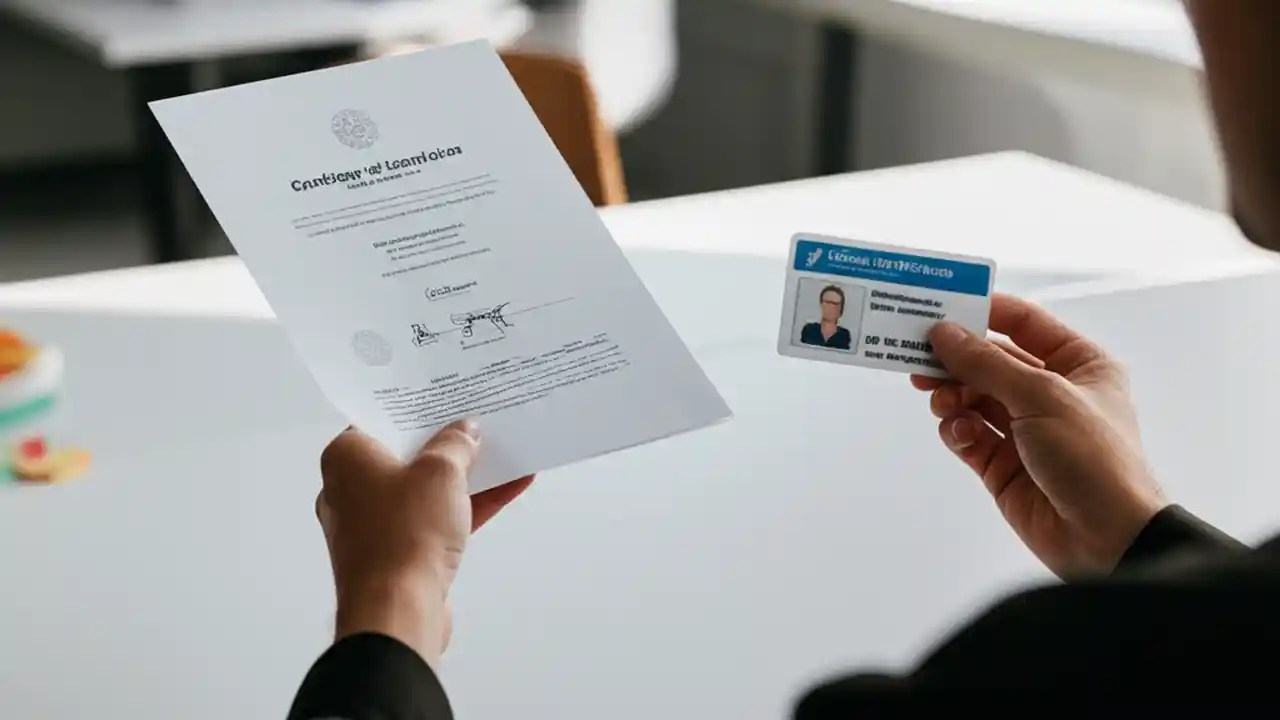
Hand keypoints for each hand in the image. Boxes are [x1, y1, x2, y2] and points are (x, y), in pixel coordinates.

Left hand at [316, 420, 532, 666]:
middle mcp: (352, 489)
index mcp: (347, 459)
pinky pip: (436, 520)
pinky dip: (468, 506)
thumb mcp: (440, 471)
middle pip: (406, 455)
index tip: (449, 396)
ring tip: (507, 452)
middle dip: (448, 442)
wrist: (398, 611)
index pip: (382, 419)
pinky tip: (510, 488)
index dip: (418, 407)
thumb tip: (465, 431)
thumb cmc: (406, 532)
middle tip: (481, 419)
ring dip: (465, 476)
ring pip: (425, 490)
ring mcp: (375, 525)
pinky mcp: (398, 554)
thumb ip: (456, 444)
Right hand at [912, 293, 1166, 577]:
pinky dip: (957, 431)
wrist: (1106, 540)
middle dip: (956, 359)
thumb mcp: (1042, 397)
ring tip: (941, 401)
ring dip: (952, 395)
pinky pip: (968, 435)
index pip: (1025, 323)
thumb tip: (943, 332)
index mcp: (1079, 365)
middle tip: (918, 355)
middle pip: (990, 361)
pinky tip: (959, 434)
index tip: (942, 307)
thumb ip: (986, 364)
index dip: (985, 311)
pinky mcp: (1002, 464)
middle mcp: (1051, 393)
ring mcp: (1025, 430)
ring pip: (973, 397)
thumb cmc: (1093, 457)